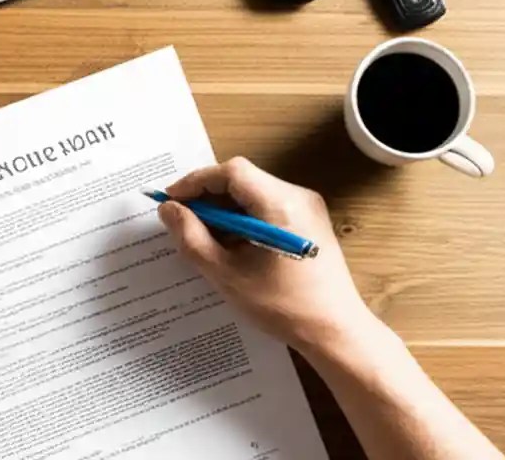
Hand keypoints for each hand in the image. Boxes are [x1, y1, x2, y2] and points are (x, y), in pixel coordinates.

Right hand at [157, 158, 379, 354]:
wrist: (336, 331)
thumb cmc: (283, 307)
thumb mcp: (227, 275)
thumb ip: (192, 238)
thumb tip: (168, 210)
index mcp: (280, 204)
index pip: (231, 172)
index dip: (196, 182)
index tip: (170, 201)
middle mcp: (298, 196)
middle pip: (243, 179)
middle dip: (208, 197)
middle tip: (182, 221)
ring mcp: (308, 208)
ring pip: (254, 193)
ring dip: (225, 210)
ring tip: (204, 238)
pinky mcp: (310, 222)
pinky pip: (268, 207)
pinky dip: (244, 219)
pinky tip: (231, 246)